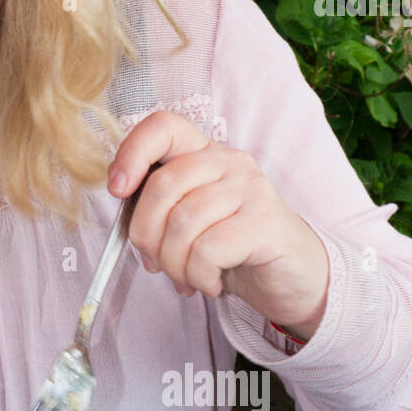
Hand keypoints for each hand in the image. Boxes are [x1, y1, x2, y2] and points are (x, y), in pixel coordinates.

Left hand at [107, 110, 329, 341]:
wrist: (293, 279)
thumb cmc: (233, 249)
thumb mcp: (189, 222)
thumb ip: (159, 208)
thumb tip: (122, 211)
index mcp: (205, 154)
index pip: (163, 126)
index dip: (132, 153)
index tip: (118, 190)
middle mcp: (229, 162)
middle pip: (162, 185)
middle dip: (146, 235)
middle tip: (156, 264)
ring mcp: (251, 189)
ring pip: (183, 222)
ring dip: (174, 263)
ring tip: (187, 278)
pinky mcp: (266, 223)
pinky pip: (207, 250)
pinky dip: (198, 276)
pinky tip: (210, 284)